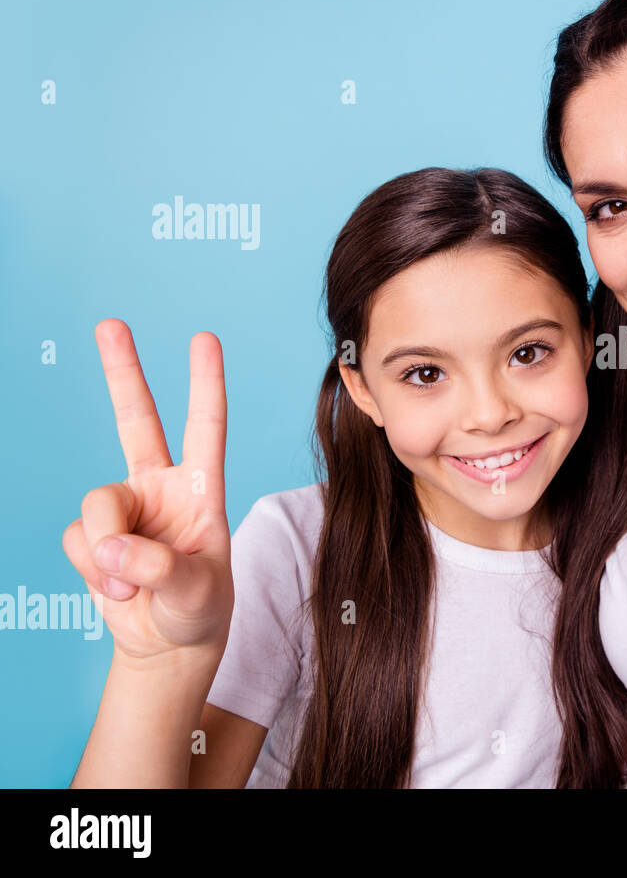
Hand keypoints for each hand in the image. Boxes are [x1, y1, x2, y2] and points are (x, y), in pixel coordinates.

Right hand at [62, 319, 233, 661]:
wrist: (169, 645)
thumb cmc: (200, 610)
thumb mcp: (198, 592)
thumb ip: (161, 568)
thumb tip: (113, 547)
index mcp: (201, 489)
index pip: (205, 427)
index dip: (205, 384)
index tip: (204, 339)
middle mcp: (160, 487)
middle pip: (137, 420)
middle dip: (122, 372)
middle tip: (111, 324)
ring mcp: (123, 508)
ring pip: (97, 505)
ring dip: (109, 552)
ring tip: (133, 588)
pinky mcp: (93, 534)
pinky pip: (79, 540)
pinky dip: (94, 571)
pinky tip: (117, 591)